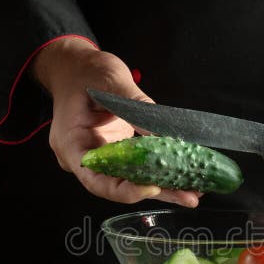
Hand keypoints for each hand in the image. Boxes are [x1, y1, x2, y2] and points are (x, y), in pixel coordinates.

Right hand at [31, 37, 199, 206]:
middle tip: (186, 197)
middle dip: (154, 192)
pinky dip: (159, 173)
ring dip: (162, 187)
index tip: (151, 187)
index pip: (95, 179)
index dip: (123, 189)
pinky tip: (184, 178)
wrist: (76, 67)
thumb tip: (160, 131)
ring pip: (131, 180)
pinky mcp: (116, 153)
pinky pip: (137, 168)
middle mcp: (85, 156)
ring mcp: (101, 157)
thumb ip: (134, 105)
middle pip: (117, 185)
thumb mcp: (110, 81)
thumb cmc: (84, 71)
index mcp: (71, 143)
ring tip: (192, 193)